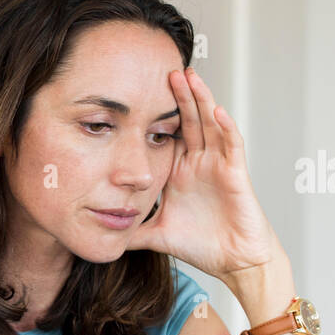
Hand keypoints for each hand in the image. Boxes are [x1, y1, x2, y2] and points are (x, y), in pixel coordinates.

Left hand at [125, 66, 283, 281]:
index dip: (154, 115)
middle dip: (177, 96)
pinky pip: (232, 145)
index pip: (166, 136)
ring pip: (210, 124)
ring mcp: (218, 166)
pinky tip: (216, 110)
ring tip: (188, 77)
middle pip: (188, 121)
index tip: (136, 95)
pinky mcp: (236, 174)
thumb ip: (129, 230)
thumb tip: (98, 234)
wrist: (235, 263)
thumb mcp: (155, 235)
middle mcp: (199, 164)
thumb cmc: (204, 246)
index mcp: (180, 173)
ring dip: (201, 100)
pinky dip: (226, 127)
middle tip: (162, 70)